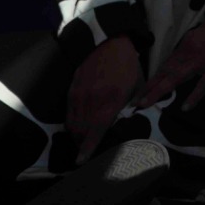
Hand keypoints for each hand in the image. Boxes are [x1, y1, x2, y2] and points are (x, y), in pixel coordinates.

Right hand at [67, 35, 142, 163]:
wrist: (111, 43)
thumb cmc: (128, 67)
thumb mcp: (136, 87)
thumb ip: (129, 108)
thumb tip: (124, 126)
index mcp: (111, 99)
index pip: (96, 129)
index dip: (88, 147)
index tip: (81, 161)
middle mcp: (92, 99)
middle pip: (81, 130)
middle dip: (82, 145)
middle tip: (86, 153)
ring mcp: (79, 94)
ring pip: (72, 123)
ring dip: (75, 136)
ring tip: (81, 143)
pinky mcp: (71, 89)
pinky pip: (68, 112)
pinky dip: (71, 123)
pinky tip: (77, 127)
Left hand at [133, 9, 204, 112]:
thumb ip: (195, 45)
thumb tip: (187, 59)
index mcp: (188, 41)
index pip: (167, 63)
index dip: (154, 78)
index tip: (143, 90)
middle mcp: (190, 50)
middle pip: (167, 71)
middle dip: (150, 87)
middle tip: (135, 103)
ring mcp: (204, 58)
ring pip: (177, 77)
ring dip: (160, 90)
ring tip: (146, 104)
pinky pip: (204, 83)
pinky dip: (195, 95)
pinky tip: (185, 107)